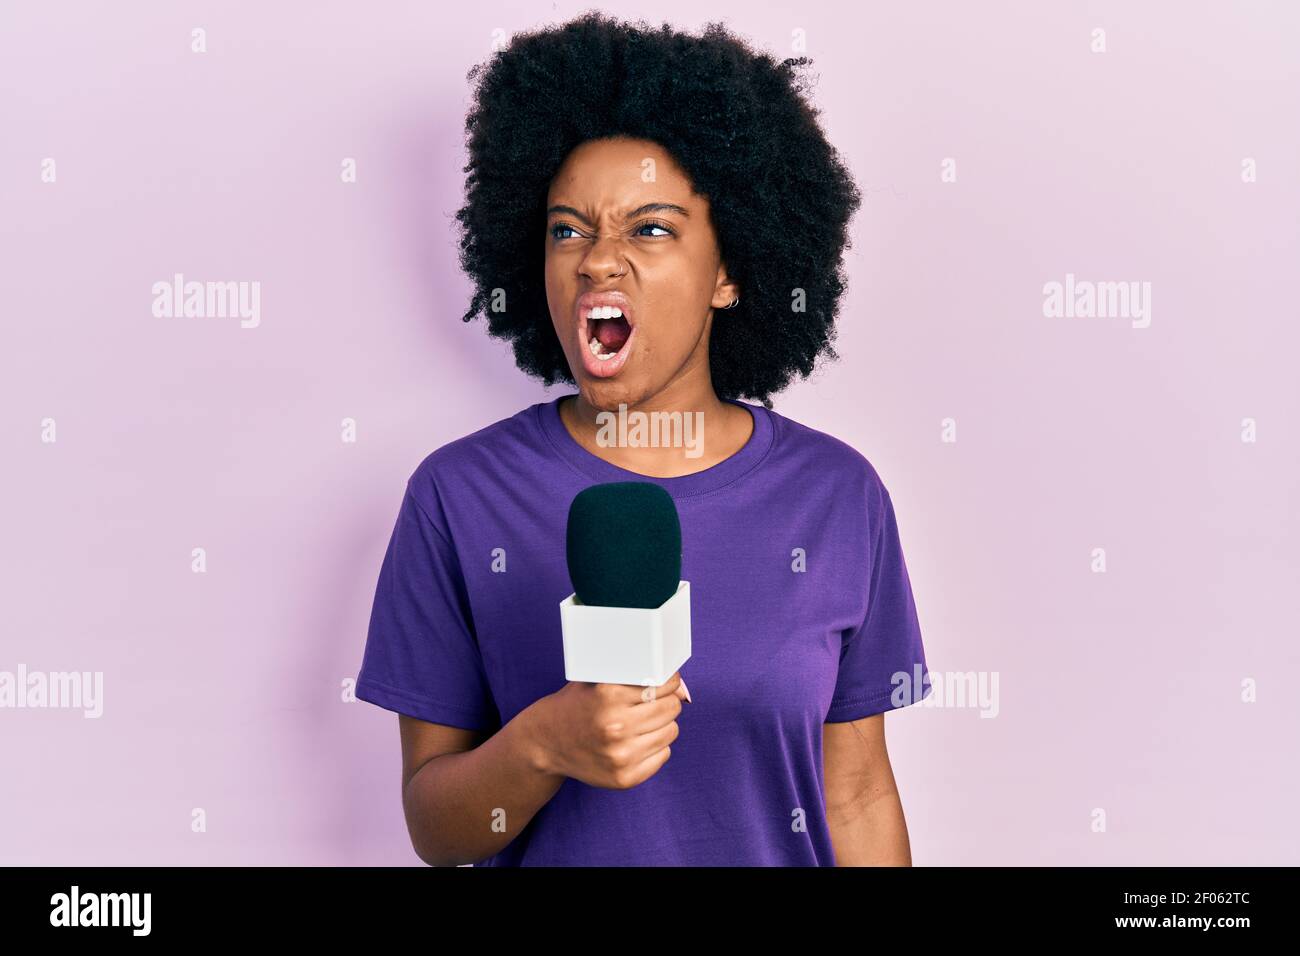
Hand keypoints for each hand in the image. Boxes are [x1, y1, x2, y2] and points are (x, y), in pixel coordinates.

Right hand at [528, 670, 687, 788]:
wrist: (546, 743)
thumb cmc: (578, 705)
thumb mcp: (599, 680)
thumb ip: (638, 677)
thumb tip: (682, 690)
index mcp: (608, 695)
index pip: (663, 684)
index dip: (668, 681)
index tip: (665, 682)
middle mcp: (614, 726)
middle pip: (671, 708)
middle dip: (666, 703)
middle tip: (651, 703)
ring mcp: (620, 755)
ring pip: (671, 732)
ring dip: (662, 725)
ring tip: (640, 723)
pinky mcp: (624, 778)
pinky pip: (663, 755)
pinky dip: (655, 747)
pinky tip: (635, 742)